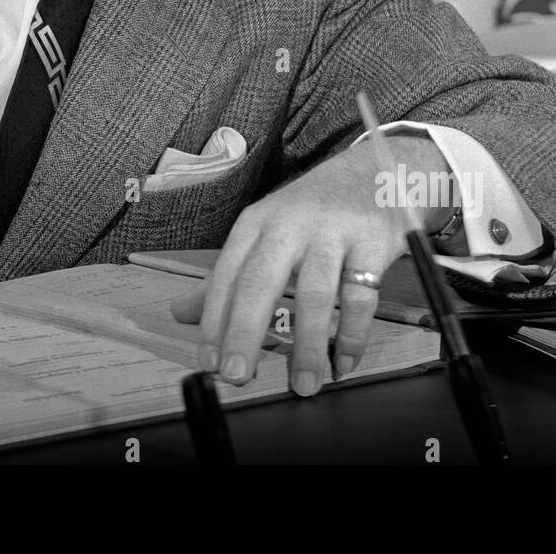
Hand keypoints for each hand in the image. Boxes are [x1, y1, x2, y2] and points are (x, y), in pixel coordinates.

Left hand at [171, 135, 454, 396]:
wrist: (375, 170)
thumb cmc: (312, 209)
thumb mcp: (265, 231)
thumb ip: (228, 276)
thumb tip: (180, 313)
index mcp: (257, 222)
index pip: (226, 274)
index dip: (214, 319)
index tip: (208, 361)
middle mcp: (290, 225)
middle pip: (261, 281)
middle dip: (245, 331)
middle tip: (237, 375)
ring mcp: (333, 232)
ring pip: (315, 294)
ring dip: (307, 345)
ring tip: (302, 385)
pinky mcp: (372, 244)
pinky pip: (361, 298)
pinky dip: (352, 336)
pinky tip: (342, 363)